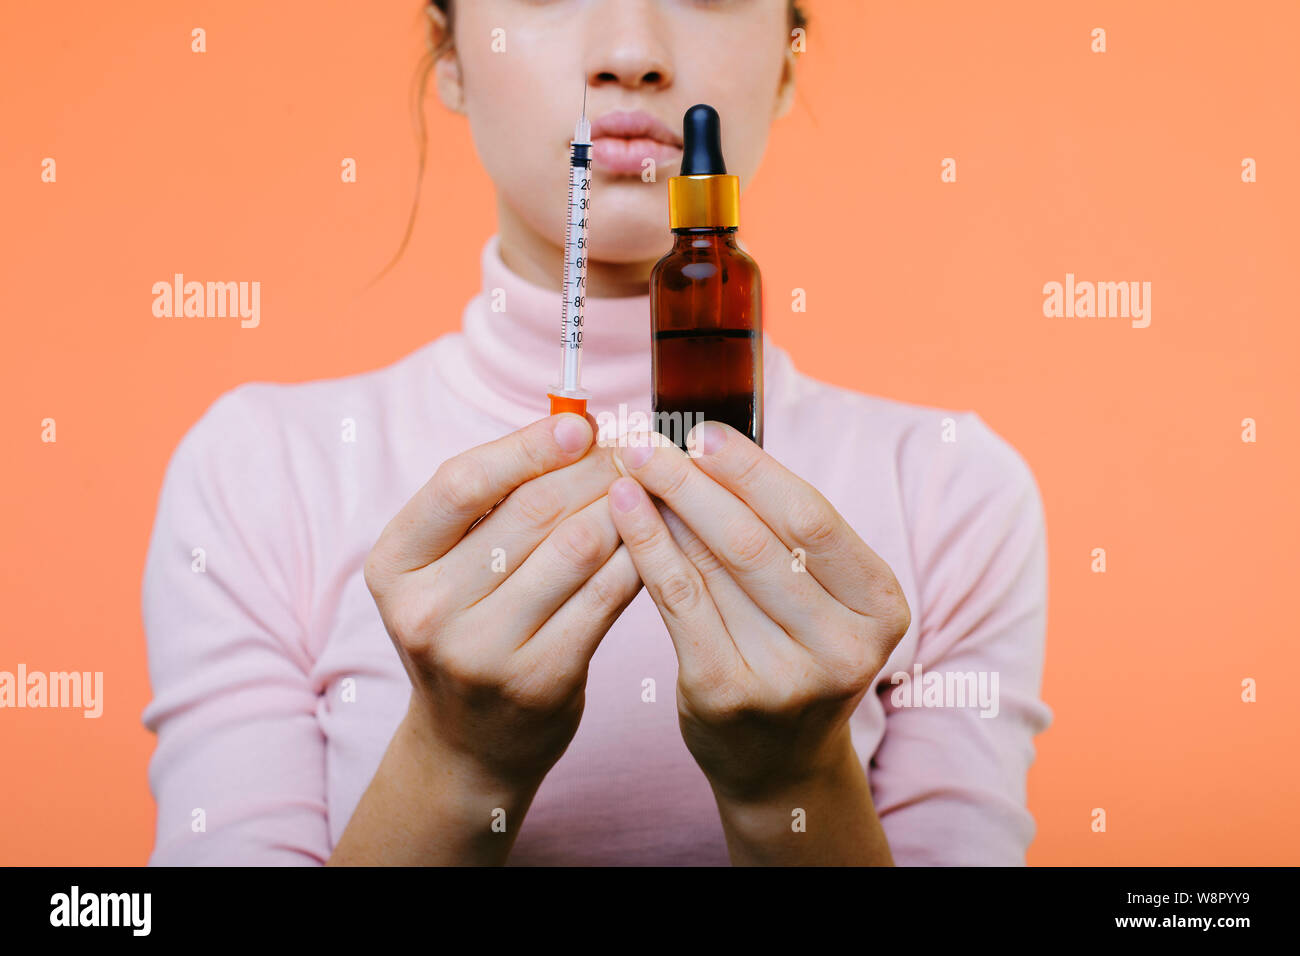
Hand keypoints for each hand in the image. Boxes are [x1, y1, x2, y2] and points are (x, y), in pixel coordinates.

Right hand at [363, 413, 639, 797]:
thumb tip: (575, 426)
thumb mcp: (446, 566)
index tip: (581, 424)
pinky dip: (639, 555)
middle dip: (593, 468)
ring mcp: (481, 651)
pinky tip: (658, 535)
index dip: (527, 446)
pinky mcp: (541, 679)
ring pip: (577, 547)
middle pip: (530, 510)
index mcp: (393, 564)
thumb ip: (491, 501)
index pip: (461, 483)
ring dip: (624, 506)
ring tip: (650, 484)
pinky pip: (606, 595)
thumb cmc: (466, 625)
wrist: (470, 742)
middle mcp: (427, 609)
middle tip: (635, 448)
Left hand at [607, 421, 910, 808]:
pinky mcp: (726, 694)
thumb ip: (781, 533)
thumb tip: (706, 444)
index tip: (701, 432)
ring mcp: (787, 677)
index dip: (751, 468)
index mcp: (880, 605)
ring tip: (628, 467)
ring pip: (713, 566)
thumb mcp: (817, 599)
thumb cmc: (792, 653)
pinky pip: (678, 600)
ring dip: (664, 505)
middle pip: (759, 539)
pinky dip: (647, 546)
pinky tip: (622, 512)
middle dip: (694, 480)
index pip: (811, 517)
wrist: (778, 763)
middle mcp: (845, 645)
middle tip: (645, 441)